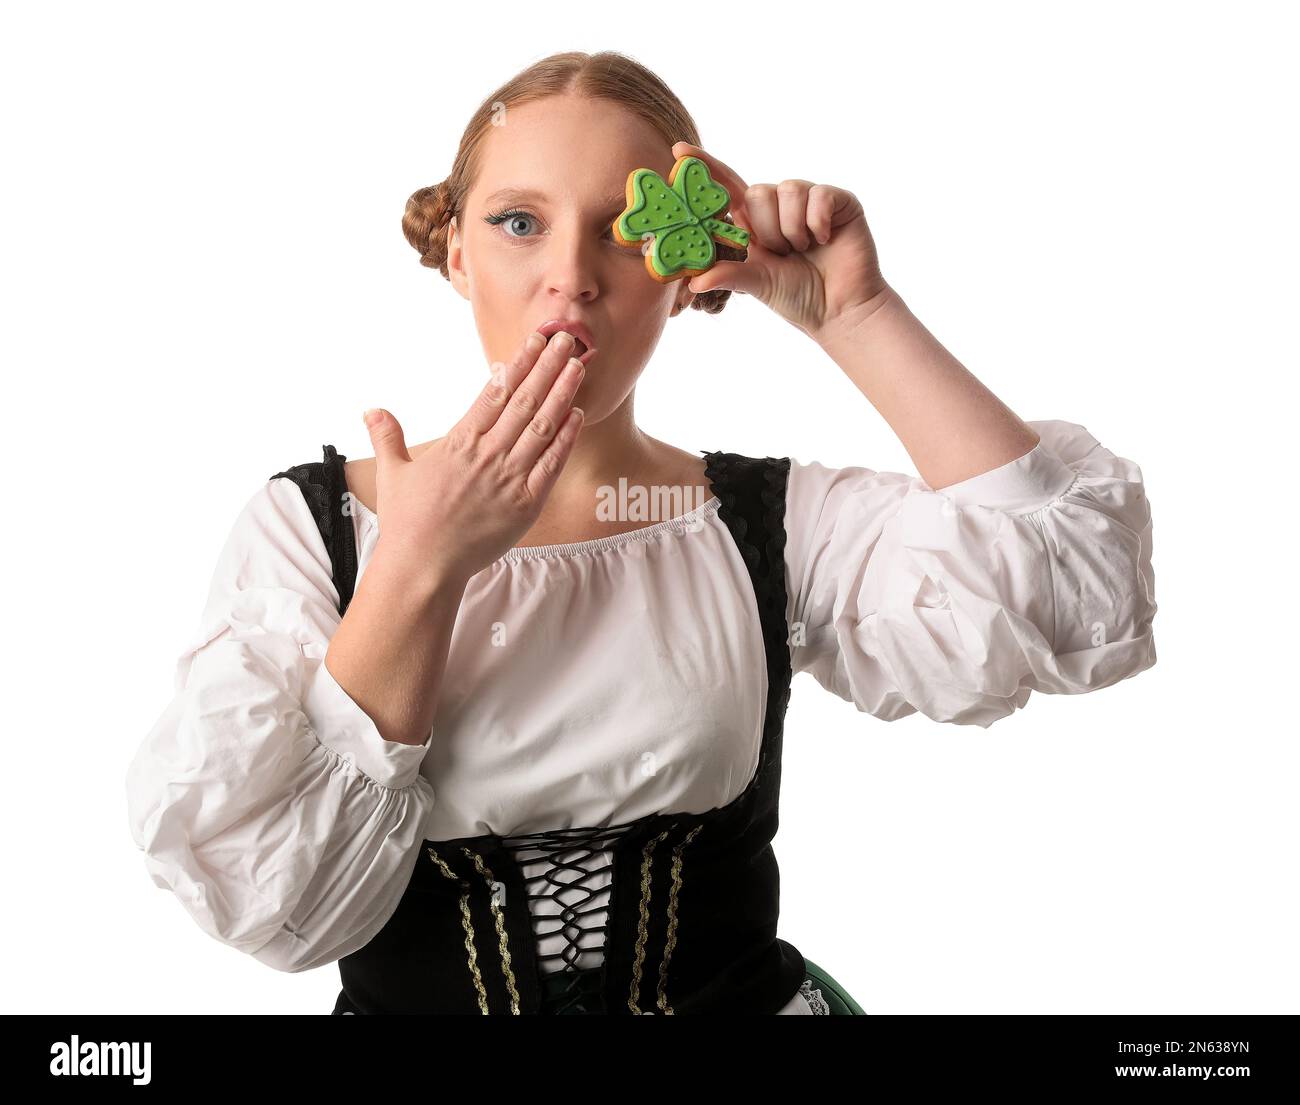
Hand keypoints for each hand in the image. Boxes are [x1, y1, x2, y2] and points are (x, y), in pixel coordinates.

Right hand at [362, 330, 585, 582]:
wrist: (422, 567)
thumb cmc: (407, 523)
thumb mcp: (391, 474)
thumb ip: (387, 437)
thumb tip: (372, 409)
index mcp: (458, 443)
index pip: (494, 393)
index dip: (517, 364)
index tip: (534, 342)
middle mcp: (486, 455)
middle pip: (523, 401)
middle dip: (546, 368)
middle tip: (566, 340)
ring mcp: (508, 479)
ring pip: (541, 427)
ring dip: (562, 395)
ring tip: (578, 366)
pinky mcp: (525, 505)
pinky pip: (550, 466)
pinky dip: (565, 439)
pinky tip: (578, 416)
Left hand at [671, 140, 891, 341]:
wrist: (840, 309)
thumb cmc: (799, 297)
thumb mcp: (758, 284)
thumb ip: (729, 274)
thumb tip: (694, 282)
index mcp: (755, 223)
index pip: (727, 188)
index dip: (705, 168)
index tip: (678, 151)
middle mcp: (780, 206)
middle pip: (757, 191)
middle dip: (767, 229)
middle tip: (783, 253)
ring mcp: (810, 200)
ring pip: (787, 190)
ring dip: (792, 229)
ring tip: (805, 250)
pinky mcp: (838, 200)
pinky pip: (818, 195)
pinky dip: (818, 222)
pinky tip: (825, 240)